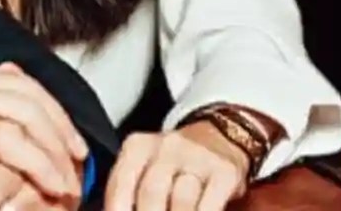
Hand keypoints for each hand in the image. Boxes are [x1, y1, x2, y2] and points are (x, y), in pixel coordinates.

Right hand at [0, 59, 88, 209]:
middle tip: (77, 156)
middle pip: (26, 87)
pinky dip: (39, 160)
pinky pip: (11, 134)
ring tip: (67, 177)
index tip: (63, 141)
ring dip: (55, 143)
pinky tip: (48, 183)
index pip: (11, 79)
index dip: (44, 108)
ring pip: (25, 105)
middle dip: (59, 122)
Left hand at [104, 124, 249, 210]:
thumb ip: (128, 192)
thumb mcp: (145, 166)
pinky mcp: (224, 171)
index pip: (119, 185)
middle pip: (150, 195)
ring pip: (181, 202)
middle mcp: (165, 147)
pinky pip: (209, 205)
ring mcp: (196, 157)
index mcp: (137, 147)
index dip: (116, 210)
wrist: (218, 137)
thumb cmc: (173, 162)